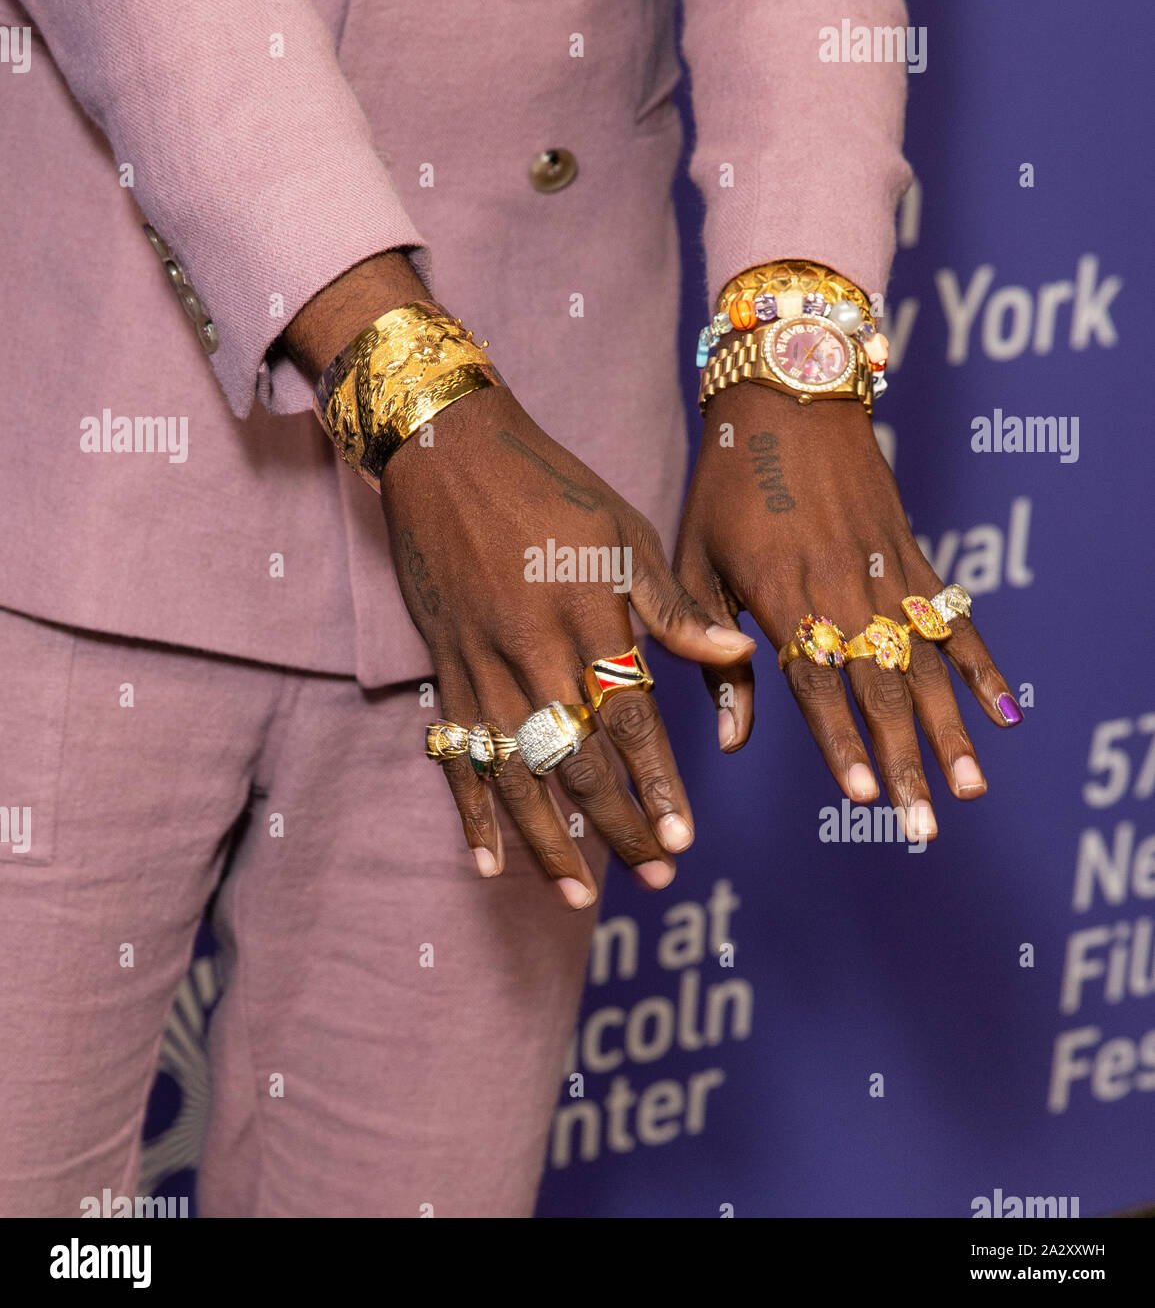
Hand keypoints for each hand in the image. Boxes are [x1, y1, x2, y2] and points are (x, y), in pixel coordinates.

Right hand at [379, 380, 755, 907]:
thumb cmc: (551, 487)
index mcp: (586, 619)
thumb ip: (672, 608)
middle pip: (574, 763)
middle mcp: (530, 653)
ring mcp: (479, 666)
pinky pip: (454, 753)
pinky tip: (488, 861)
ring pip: (514, 773)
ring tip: (576, 895)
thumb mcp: (623, 533)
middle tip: (652, 876)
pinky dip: (469, 810)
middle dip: (614, 827)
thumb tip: (734, 659)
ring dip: (547, 840)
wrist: (449, 451)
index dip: (654, 788)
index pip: (627, 724)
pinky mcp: (444, 668)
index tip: (680, 842)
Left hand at [674, 384, 1020, 841]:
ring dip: (950, 729)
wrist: (786, 392)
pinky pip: (954, 616)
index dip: (841, 744)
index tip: (865, 799)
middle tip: (923, 826)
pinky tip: (1006, 713)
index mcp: (779, 592)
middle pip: (880, 688)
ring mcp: (886, 570)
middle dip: (904, 761)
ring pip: (925, 663)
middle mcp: (841, 587)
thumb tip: (731, 742)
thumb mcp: (696, 560)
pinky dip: (982, 664)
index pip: (815, 685)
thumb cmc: (723, 482)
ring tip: (969, 789)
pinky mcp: (913, 553)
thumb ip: (709, 653)